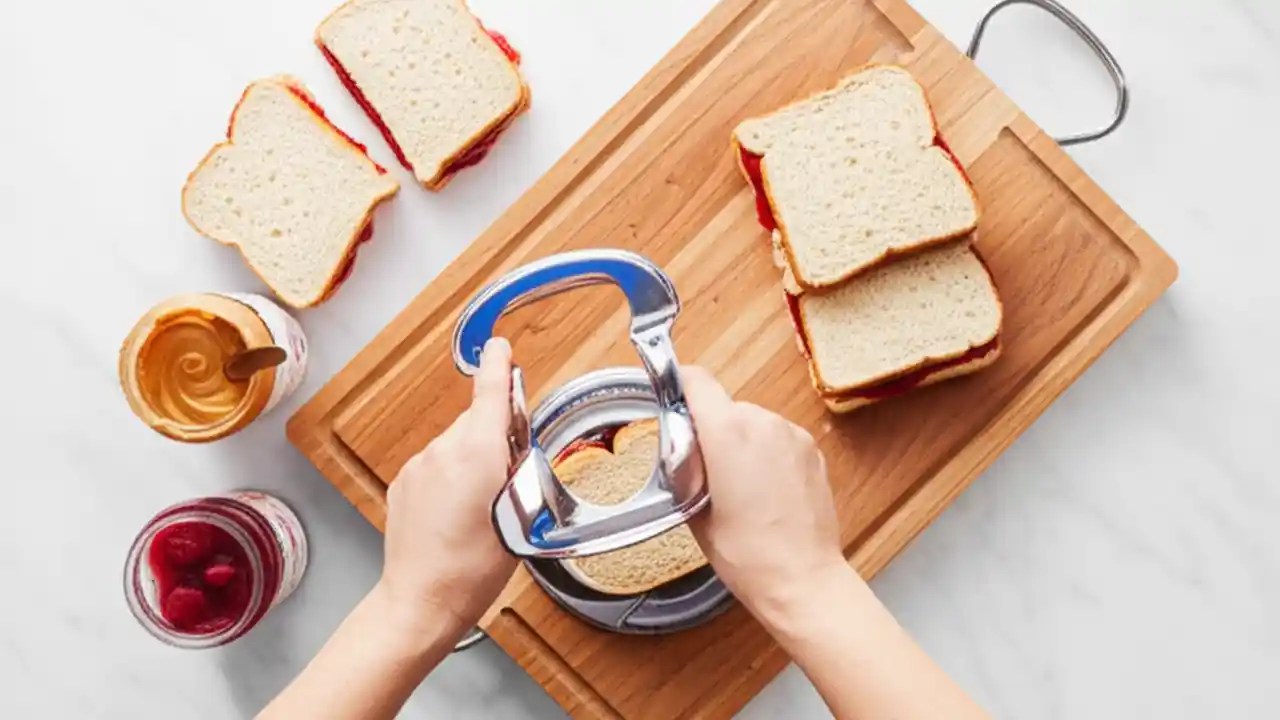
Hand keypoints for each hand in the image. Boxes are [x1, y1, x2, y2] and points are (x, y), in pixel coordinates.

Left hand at [379, 337, 516, 635]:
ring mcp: (418, 466)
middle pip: (476, 423)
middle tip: (507, 485)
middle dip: (493, 441)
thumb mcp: (520, 517)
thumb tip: (513, 447)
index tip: (501, 347)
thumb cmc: (472, 570)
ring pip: (455, 445)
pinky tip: (455, 515)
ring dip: (470, 463)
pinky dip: (448, 479)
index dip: (498, 366)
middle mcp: (441, 450)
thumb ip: (516, 470)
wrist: (421, 601)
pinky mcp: (402, 482)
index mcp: (476, 452)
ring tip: (479, 510)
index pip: (489, 393)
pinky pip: (434, 465)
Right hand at [681, 367, 848, 624]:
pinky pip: (777, 438)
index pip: (697, 381)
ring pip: (752, 422)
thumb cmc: (748, 555)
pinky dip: (766, 454)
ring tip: (738, 488)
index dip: (679, 386)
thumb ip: (687, 465)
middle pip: (725, 406)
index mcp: (728, 432)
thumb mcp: (695, 510)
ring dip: (740, 442)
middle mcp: (763, 423)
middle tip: (703, 470)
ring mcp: (793, 435)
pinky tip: (764, 492)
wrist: (802, 580)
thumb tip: (684, 446)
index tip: (670, 399)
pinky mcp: (812, 450)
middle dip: (710, 429)